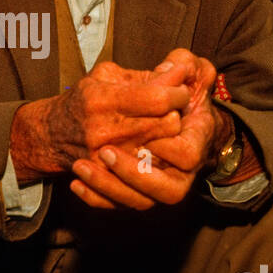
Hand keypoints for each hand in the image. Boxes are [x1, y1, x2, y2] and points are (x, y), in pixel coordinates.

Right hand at [10, 59, 191, 181]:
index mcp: (104, 99)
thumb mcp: (106, 76)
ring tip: (163, 123)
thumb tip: (178, 70)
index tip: (180, 89)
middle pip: (167, 124)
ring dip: (169, 134)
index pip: (158, 98)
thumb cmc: (84, 99)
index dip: (177, 92)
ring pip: (163, 147)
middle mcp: (105, 129)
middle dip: (177, 113)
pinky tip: (153, 143)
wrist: (52, 134)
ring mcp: (107, 155)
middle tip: (175, 106)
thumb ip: (143, 74)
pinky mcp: (110, 174)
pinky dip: (157, 153)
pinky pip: (149, 167)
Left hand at [70, 49, 231, 209]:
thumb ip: (184, 65)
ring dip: (109, 186)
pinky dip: (95, 197)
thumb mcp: (184, 71)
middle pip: (166, 189)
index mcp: (197, 138)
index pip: (187, 154)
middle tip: (103, 150)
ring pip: (140, 202)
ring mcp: (160, 185)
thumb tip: (174, 67)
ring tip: (80, 166)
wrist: (175, 122)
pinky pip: (118, 206)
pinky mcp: (137, 193)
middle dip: (133, 171)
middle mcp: (183, 170)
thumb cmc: (176, 92)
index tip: (133, 133)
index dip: (166, 145)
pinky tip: (75, 182)